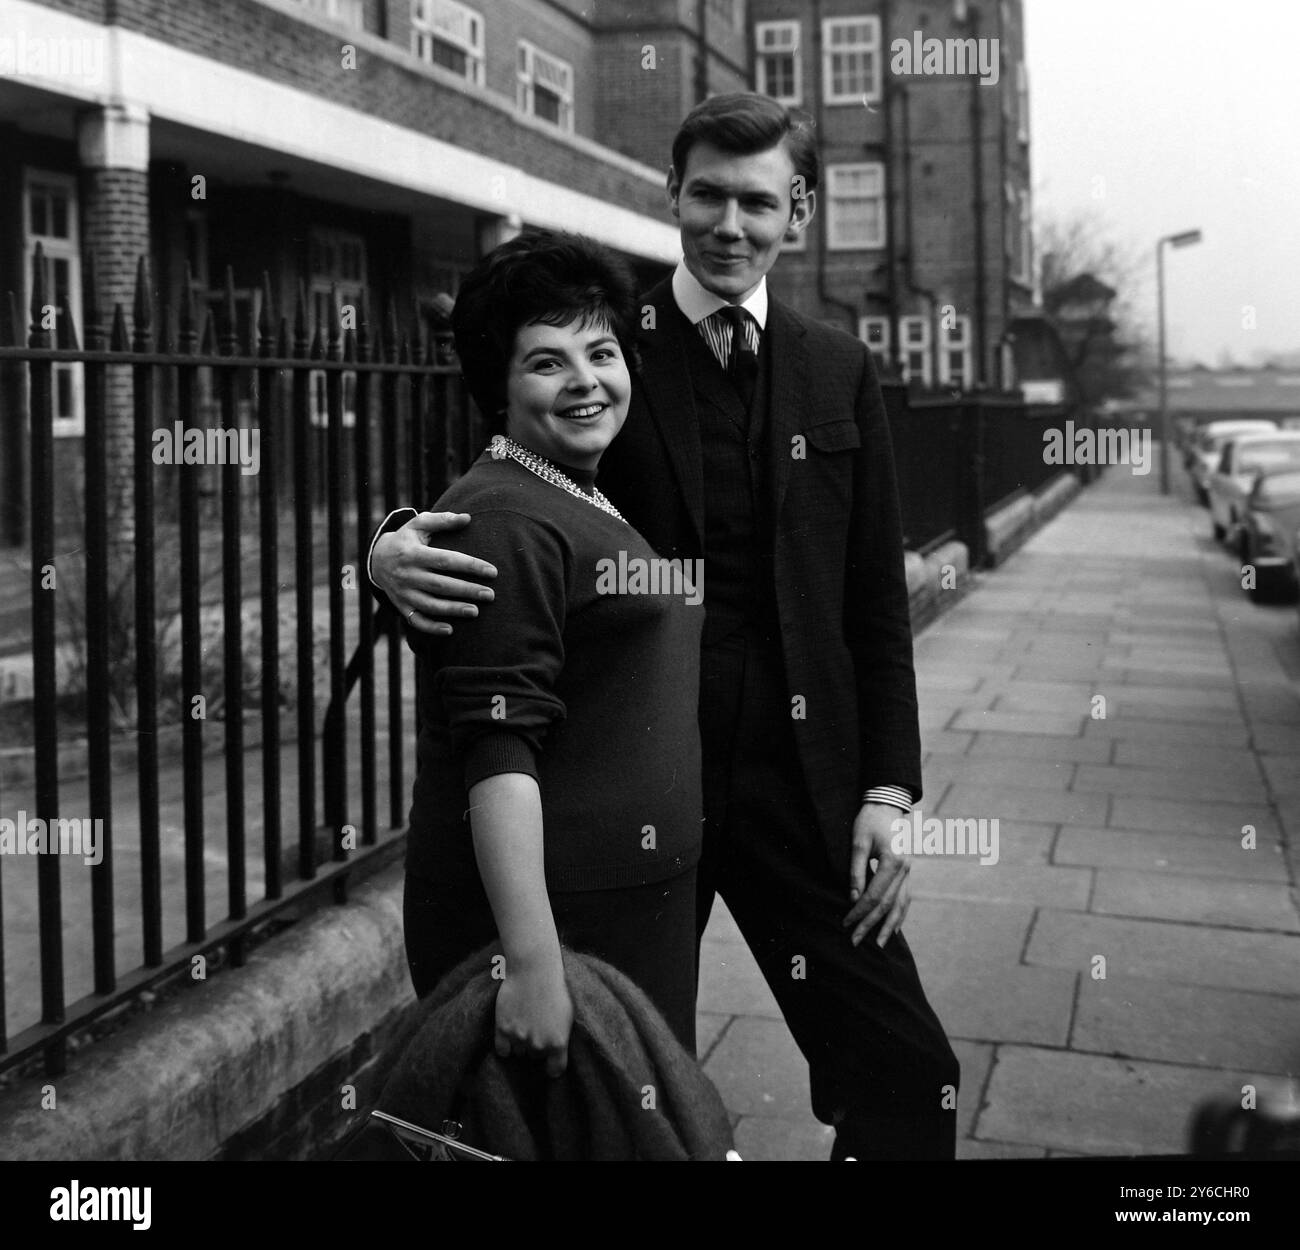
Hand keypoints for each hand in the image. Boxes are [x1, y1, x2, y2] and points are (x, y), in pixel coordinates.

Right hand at [372, 512, 496, 633]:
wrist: (375, 559)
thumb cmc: (406, 540)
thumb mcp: (418, 524)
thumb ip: (442, 520)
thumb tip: (467, 518)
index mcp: (414, 553)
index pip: (446, 560)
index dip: (470, 566)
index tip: (492, 572)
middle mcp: (408, 574)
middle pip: (441, 585)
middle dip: (467, 591)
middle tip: (491, 595)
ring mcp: (404, 592)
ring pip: (431, 605)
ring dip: (453, 610)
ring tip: (476, 611)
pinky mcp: (401, 605)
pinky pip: (416, 620)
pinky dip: (432, 627)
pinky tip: (450, 630)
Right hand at [493, 958, 573, 1077]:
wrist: (535, 968)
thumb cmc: (557, 987)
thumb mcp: (568, 1014)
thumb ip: (562, 1036)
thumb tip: (555, 1052)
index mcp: (558, 1043)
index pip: (555, 1070)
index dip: (552, 1066)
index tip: (550, 1063)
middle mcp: (538, 1045)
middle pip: (535, 1056)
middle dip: (536, 1045)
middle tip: (537, 1027)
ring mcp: (519, 1038)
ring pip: (519, 1052)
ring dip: (521, 1042)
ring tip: (525, 1021)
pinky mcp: (503, 1029)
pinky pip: (502, 1050)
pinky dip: (505, 1045)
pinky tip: (509, 1033)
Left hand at [842, 803, 910, 947]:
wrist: (888, 804)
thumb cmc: (870, 820)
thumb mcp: (858, 842)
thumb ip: (857, 871)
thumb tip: (853, 898)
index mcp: (893, 862)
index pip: (874, 896)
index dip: (859, 912)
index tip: (845, 923)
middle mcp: (905, 870)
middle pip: (888, 905)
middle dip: (871, 925)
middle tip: (855, 941)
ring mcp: (909, 872)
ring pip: (901, 906)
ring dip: (889, 926)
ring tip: (879, 944)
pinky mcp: (907, 871)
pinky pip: (905, 898)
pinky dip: (900, 915)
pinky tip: (894, 928)